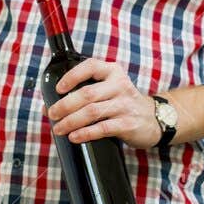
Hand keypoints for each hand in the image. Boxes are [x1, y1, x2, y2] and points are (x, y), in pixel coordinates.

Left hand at [47, 59, 162, 146]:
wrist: (155, 119)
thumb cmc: (123, 103)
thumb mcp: (109, 90)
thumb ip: (84, 93)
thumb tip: (47, 107)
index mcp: (113, 72)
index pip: (90, 66)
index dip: (72, 76)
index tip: (58, 88)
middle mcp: (120, 85)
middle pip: (87, 93)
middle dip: (65, 105)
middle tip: (52, 114)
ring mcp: (125, 105)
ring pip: (92, 112)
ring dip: (71, 121)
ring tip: (58, 129)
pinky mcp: (128, 124)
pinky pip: (103, 128)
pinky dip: (85, 133)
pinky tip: (74, 137)